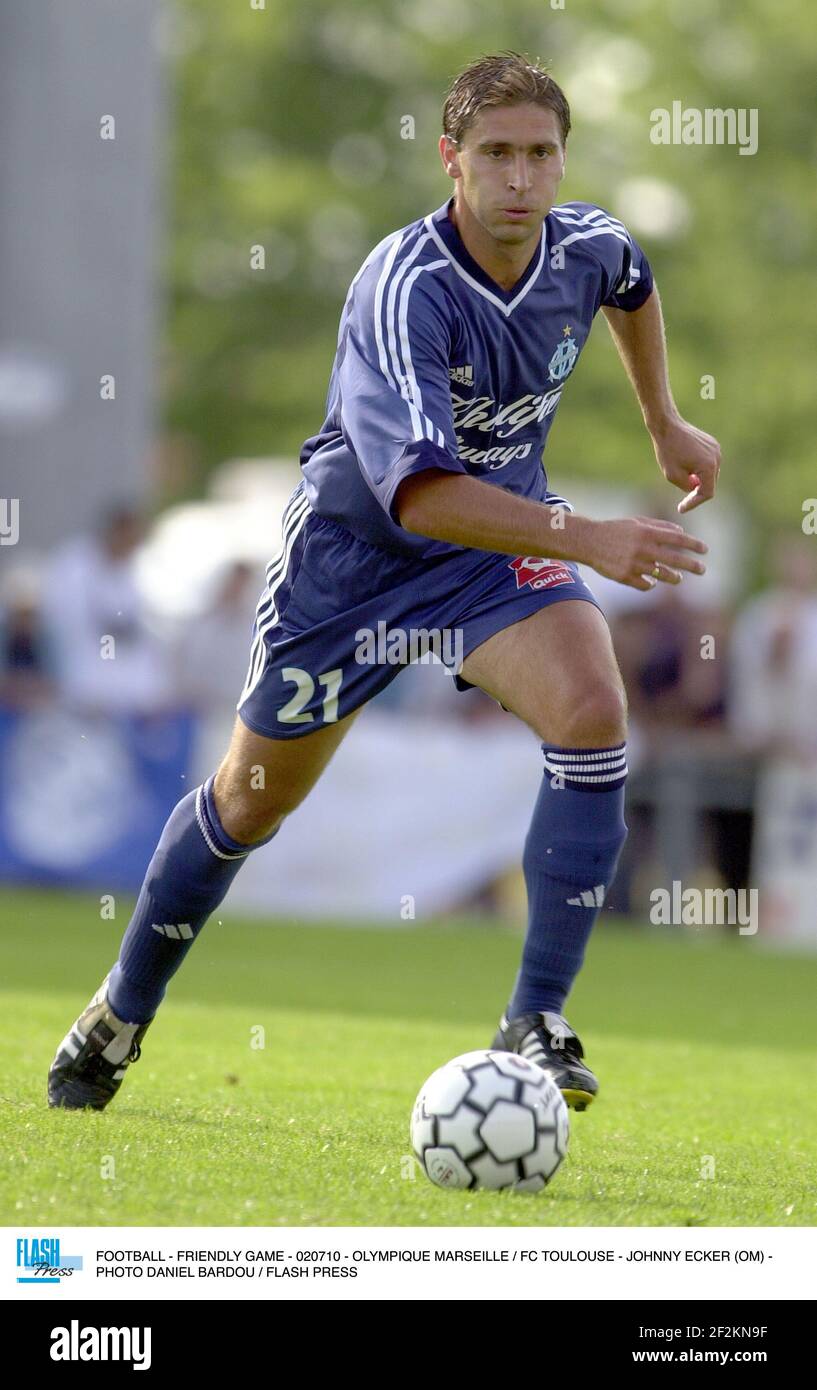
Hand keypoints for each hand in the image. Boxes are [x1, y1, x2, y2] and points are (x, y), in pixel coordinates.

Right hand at [582, 516, 707, 591]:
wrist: (589, 542)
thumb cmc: (615, 530)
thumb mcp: (637, 522)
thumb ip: (660, 526)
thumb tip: (682, 532)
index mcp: (647, 532)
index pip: (677, 539)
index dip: (693, 545)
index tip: (705, 550)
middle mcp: (643, 548)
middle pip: (675, 560)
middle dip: (692, 565)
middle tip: (702, 569)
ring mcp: (634, 564)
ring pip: (662, 575)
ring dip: (674, 578)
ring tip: (678, 579)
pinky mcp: (625, 577)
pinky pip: (646, 585)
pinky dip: (651, 584)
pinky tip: (653, 581)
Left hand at [651, 415, 720, 512]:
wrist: (667, 426)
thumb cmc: (667, 450)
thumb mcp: (672, 476)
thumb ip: (686, 487)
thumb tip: (695, 489)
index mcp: (709, 466)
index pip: (707, 493)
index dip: (694, 503)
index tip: (681, 508)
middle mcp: (717, 458)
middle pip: (710, 484)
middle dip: (697, 491)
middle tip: (682, 497)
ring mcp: (716, 450)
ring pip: (710, 474)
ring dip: (698, 479)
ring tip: (682, 476)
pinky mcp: (713, 444)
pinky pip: (709, 463)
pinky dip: (700, 469)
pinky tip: (686, 464)